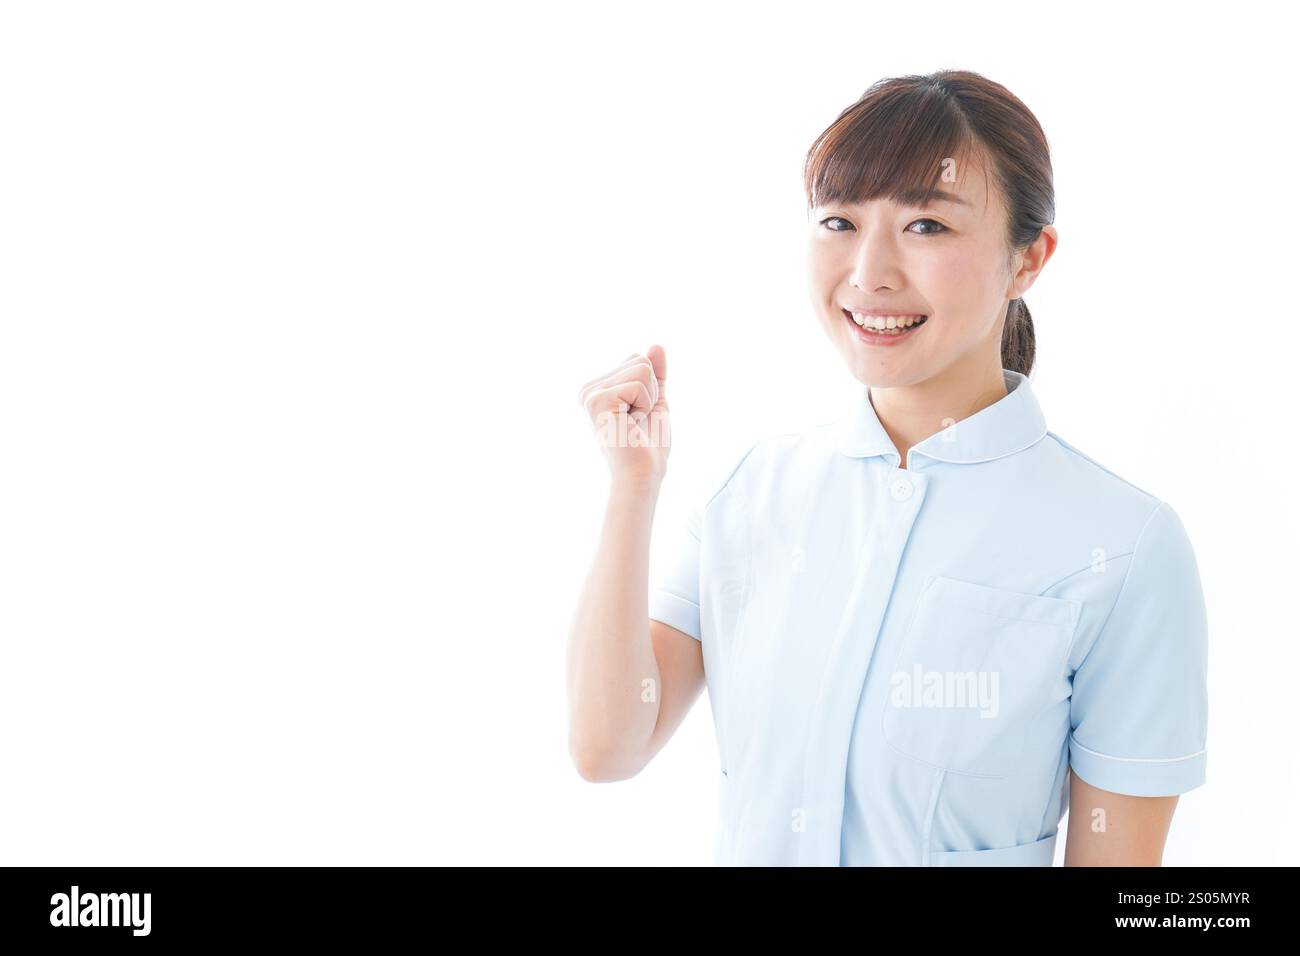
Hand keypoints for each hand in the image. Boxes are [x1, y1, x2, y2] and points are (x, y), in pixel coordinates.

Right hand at [577, 345, 670, 487]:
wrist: (642, 475)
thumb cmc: (647, 446)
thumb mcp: (655, 402)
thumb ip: (656, 375)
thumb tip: (655, 345)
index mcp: (598, 389)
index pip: (637, 359)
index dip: (650, 388)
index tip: (637, 415)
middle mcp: (589, 389)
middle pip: (639, 360)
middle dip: (650, 391)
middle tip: (636, 421)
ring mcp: (590, 394)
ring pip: (641, 367)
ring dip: (648, 399)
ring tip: (633, 423)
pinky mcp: (597, 400)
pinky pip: (639, 381)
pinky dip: (645, 404)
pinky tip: (631, 424)